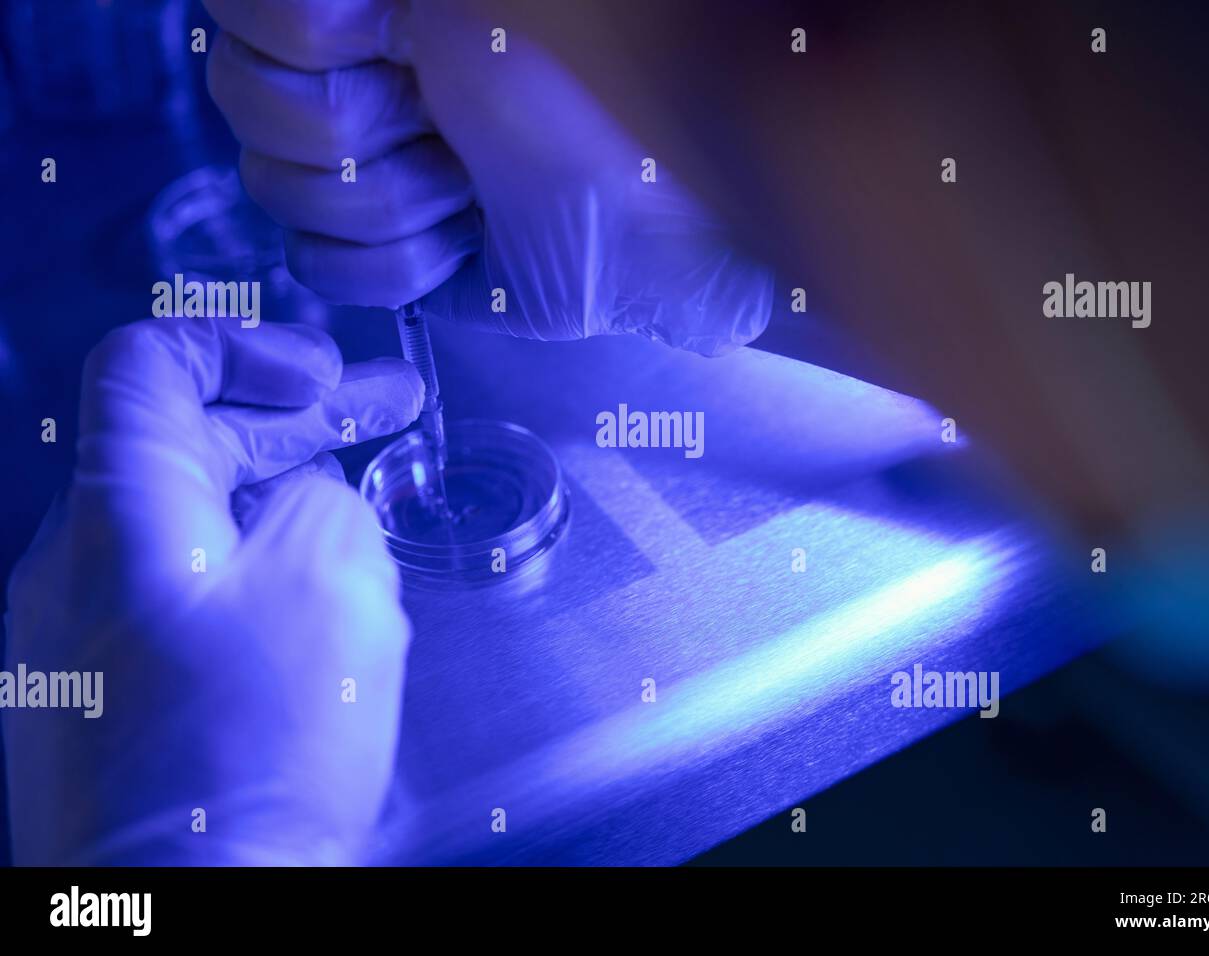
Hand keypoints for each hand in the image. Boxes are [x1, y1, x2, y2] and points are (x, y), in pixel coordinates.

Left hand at [3, 319, 421, 864]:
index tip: (326, 375)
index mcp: (118, 512)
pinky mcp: (103, 700)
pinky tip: (327, 610)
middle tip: (391, 407)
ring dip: (286, 501)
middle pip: (183, 443)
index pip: (149, 362)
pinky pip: (182, 601)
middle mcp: (74, 565)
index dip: (246, 345)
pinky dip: (256, 574)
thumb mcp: (331, 585)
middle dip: (298, 420)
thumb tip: (309, 504)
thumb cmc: (251, 759)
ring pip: (192, 526)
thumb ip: (327, 502)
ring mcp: (79, 638)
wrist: (186, 914)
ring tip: (372, 517)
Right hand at [203, 0, 772, 355]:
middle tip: (448, 117)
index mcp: (360, 9)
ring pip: (278, 192)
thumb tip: (307, 4)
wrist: (665, 221)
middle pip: (246, 105)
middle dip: (355, 122)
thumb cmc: (591, 90)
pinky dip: (405, 262)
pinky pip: (319, 268)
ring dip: (395, 197)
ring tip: (475, 182)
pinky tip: (467, 238)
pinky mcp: (382, 257)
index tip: (393, 35)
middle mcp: (348, 79)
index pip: (240, 16)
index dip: (306, 37)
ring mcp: (360, 171)